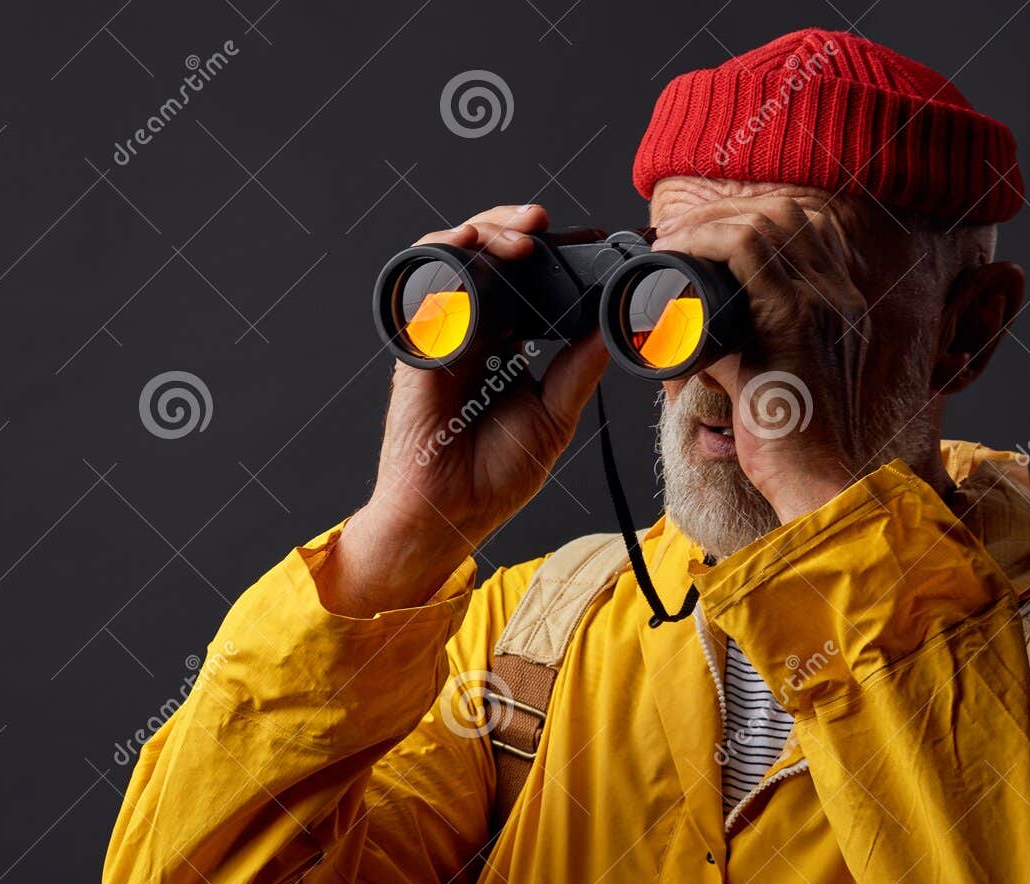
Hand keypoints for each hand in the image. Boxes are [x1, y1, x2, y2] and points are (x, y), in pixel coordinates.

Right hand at [323, 204, 608, 615]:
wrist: (450, 512)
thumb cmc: (492, 477)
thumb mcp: (554, 416)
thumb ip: (579, 370)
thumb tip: (612, 328)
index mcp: (502, 346)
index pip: (522, 282)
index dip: (547, 256)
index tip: (585, 242)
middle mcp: (470, 332)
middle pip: (488, 258)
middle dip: (516, 229)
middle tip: (549, 224)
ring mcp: (441, 334)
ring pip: (455, 257)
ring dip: (486, 232)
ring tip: (521, 234)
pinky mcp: (417, 343)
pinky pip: (423, 283)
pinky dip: (444, 254)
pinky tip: (472, 246)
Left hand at [652, 196, 869, 523]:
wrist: (819, 480)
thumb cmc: (790, 446)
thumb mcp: (769, 380)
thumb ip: (741, 349)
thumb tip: (691, 336)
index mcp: (840, 307)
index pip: (805, 230)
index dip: (750, 218)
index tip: (704, 234)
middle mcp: (838, 297)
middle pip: (787, 214)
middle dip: (725, 212)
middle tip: (678, 231)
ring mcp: (821, 303)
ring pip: (766, 222)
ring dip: (708, 222)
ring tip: (671, 238)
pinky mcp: (793, 319)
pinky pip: (748, 249)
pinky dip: (705, 240)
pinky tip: (677, 251)